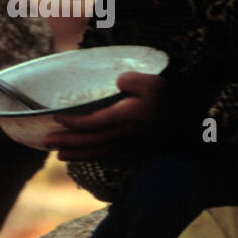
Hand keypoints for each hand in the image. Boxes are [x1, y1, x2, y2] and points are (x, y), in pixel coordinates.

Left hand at [45, 71, 167, 159]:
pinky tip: (84, 155)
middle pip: (89, 141)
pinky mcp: (132, 147)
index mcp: (124, 119)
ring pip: (96, 152)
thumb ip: (131, 81)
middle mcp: (123, 135)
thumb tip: (118, 82)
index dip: (73, 123)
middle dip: (66, 142)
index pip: (92, 123)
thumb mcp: (152, 82)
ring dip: (76, 154)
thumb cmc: (171, 99)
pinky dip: (91, 156)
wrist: (191, 121)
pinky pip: (106, 154)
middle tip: (45, 142)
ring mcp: (127, 143)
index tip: (56, 118)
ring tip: (58, 155)